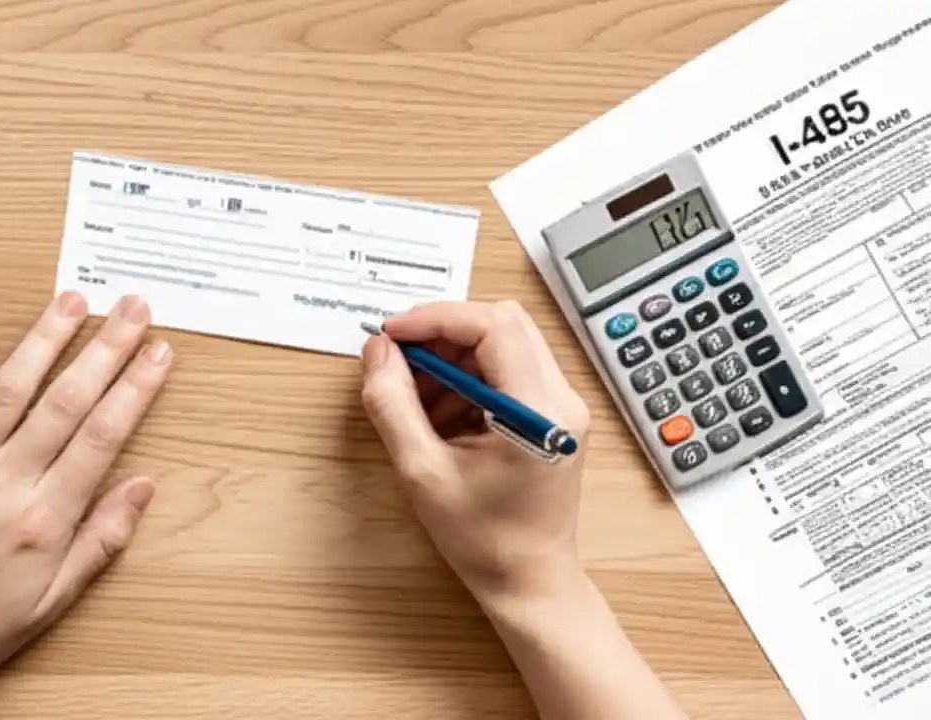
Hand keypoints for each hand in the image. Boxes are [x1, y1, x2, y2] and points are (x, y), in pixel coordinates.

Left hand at [0, 293, 172, 718]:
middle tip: (134, 309)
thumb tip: (142, 486)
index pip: (104, 436)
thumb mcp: (53, 601)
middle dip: (107, 349)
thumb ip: (100, 539)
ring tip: (74, 302)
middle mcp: (3, 486)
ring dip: (45, 339)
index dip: (137, 388)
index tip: (159, 354)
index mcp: (44, 521)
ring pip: (8, 389)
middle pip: (66, 402)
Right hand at [360, 301, 590, 605]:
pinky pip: (505, 371)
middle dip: (442, 334)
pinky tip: (437, 416)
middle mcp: (560, 399)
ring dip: (451, 359)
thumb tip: (377, 351)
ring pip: (501, 345)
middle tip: (399, 359)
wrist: (528, 582)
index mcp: (538, 411)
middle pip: (501, 324)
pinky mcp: (550, 415)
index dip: (436, 319)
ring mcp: (560, 405)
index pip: (493, 326)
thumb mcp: (422, 472)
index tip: (392, 335)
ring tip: (414, 399)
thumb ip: (393, 405)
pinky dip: (465, 380)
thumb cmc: (484, 539)